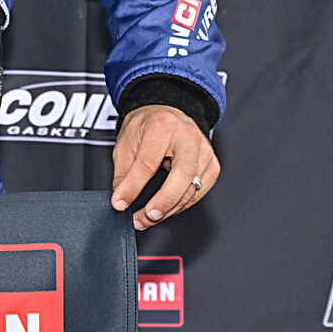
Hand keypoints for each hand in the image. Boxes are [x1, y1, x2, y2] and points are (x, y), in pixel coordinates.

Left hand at [110, 105, 217, 231]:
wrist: (168, 113)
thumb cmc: (148, 126)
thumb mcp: (126, 142)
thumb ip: (123, 172)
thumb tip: (121, 199)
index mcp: (162, 125)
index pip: (148, 162)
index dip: (133, 187)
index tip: (120, 203)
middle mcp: (188, 137)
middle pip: (182, 175)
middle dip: (164, 201)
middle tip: (146, 216)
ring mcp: (204, 151)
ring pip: (192, 188)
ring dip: (170, 208)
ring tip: (148, 218)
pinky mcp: (212, 165)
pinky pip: (199, 191)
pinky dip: (182, 204)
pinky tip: (166, 208)